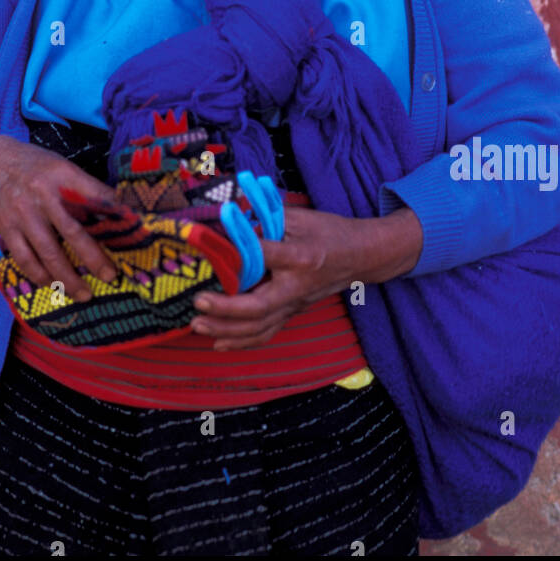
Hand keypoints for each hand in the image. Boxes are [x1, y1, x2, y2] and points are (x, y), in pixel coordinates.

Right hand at [0, 133, 118, 299]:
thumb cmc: (37, 169)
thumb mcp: (63, 168)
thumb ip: (86, 189)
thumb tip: (119, 212)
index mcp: (62, 176)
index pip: (93, 197)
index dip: (112, 216)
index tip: (130, 234)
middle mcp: (42, 195)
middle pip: (72, 231)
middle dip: (93, 258)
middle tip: (110, 276)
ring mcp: (23, 214)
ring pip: (48, 253)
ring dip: (67, 277)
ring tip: (84, 293)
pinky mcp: (7, 229)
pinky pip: (25, 259)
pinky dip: (40, 275)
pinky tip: (52, 284)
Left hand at [189, 203, 422, 349]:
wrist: (361, 256)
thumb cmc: (328, 232)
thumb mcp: (300, 217)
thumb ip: (266, 218)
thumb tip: (230, 221)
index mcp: (300, 256)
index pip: (265, 256)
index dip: (238, 251)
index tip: (211, 244)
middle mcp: (297, 286)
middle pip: (259, 306)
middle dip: (225, 309)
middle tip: (198, 302)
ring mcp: (295, 304)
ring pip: (260, 327)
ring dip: (226, 331)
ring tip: (198, 325)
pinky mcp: (293, 313)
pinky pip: (266, 333)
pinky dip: (241, 342)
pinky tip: (219, 344)